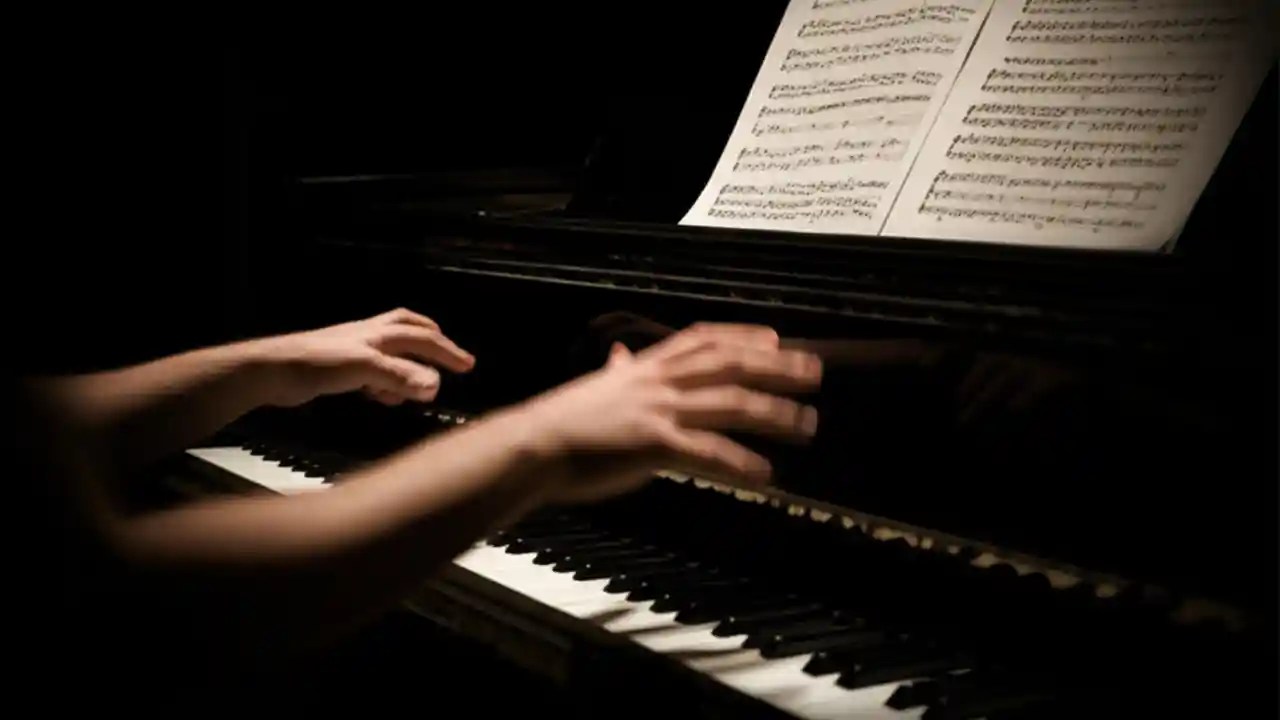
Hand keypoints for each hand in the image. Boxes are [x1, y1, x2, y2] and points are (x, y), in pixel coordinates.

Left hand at [263, 308, 474, 406]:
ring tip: (419, 384)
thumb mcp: (363, 368)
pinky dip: (386, 382)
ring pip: (391, 352)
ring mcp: (353, 352)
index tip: (467, 365)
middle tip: (451, 356)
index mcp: (379, 334)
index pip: (422, 338)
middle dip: (432, 341)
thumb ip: (399, 376)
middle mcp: (369, 338)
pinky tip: (382, 397)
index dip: (446, 351)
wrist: (273, 371)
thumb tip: (435, 385)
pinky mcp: (339, 369)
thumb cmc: (315, 363)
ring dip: (408, 366)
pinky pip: (373, 372)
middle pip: (407, 331)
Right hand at [515, 322, 822, 503]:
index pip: (705, 338)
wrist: (534, 446)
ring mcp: (658, 410)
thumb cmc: (563, 422)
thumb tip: (620, 356)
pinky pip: (708, 450)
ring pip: (730, 402)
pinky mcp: (654, 444)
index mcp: (646, 365)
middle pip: (730, 363)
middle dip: (777, 367)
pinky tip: (766, 473)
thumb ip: (617, 372)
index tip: (777, 339)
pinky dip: (741, 461)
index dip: (744, 336)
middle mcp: (658, 380)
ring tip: (807, 425)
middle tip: (815, 374)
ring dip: (774, 413)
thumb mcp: (596, 388)